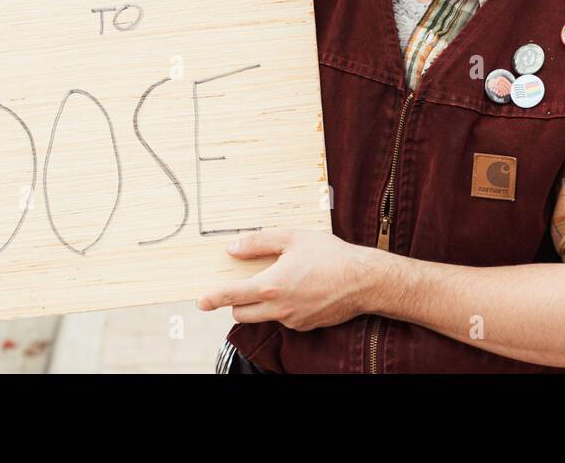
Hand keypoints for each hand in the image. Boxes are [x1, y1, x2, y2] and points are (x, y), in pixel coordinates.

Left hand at [197, 227, 380, 331]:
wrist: (363, 280)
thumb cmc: (330, 255)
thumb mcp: (293, 238)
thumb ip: (259, 242)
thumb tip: (233, 248)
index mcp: (271, 285)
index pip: (232, 296)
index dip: (212, 298)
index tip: (201, 301)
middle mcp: (279, 308)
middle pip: (241, 314)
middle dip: (236, 302)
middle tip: (244, 285)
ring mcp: (292, 320)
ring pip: (264, 317)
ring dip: (262, 304)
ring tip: (281, 281)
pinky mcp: (305, 325)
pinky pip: (285, 318)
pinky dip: (283, 306)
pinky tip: (301, 289)